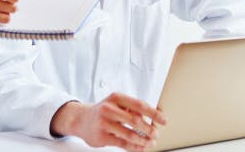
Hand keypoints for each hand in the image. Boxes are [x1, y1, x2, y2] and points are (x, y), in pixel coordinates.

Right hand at [50, 93, 166, 151]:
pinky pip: (123, 144)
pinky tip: (141, 148)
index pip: (139, 104)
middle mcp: (109, 108)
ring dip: (144, 140)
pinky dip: (135, 147)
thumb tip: (153, 118)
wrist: (81, 119)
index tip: (164, 121)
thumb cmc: (104, 111)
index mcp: (116, 97)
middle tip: (157, 133)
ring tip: (151, 142)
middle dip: (150, 129)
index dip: (154, 113)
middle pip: (135, 120)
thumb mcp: (116, 103)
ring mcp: (104, 123)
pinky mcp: (102, 136)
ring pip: (130, 134)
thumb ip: (132, 108)